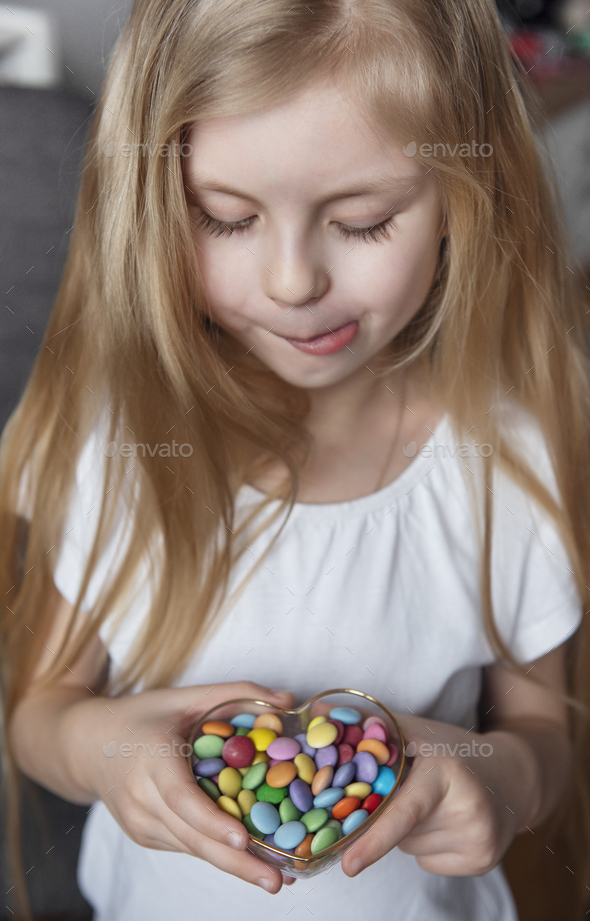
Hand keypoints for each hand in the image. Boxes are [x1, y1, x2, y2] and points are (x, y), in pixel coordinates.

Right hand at [64, 681, 295, 892]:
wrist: (86, 745)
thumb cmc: (141, 717)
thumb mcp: (184, 696)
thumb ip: (236, 694)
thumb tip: (288, 701)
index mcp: (152, 758)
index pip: (182, 797)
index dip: (212, 820)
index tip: (242, 838)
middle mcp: (141, 796)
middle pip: (191, 836)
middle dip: (236, 862)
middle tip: (276, 879)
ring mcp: (139, 821)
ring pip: (190, 848)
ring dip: (231, 865)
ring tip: (273, 876)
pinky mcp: (142, 834)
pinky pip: (184, 845)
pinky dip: (214, 852)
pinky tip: (246, 860)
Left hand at [341, 713, 539, 877]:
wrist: (514, 775)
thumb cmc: (453, 750)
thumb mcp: (416, 730)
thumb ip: (368, 724)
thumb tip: (317, 709)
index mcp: (446, 771)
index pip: (404, 811)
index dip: (374, 838)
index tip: (347, 864)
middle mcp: (467, 808)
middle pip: (399, 831)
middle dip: (391, 812)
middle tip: (410, 788)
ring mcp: (478, 839)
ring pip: (410, 847)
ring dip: (409, 829)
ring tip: (434, 801)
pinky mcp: (483, 862)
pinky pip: (428, 861)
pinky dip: (426, 844)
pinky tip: (446, 820)